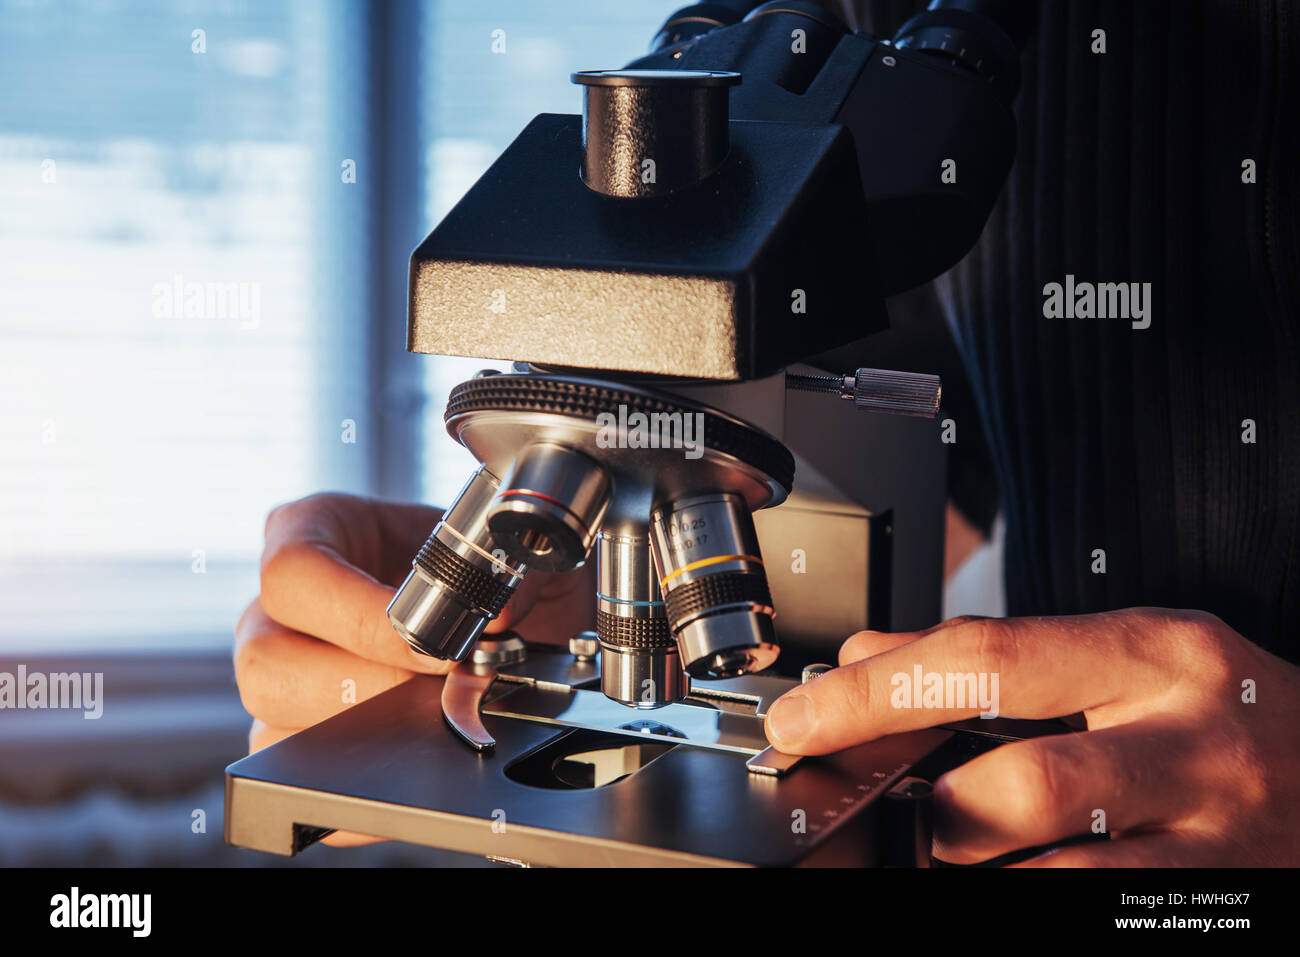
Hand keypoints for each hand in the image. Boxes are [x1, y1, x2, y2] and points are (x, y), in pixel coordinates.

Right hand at [233, 492, 593, 844]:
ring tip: (437, 719)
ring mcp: (276, 681)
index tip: (435, 644)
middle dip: (366, 690)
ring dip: (365, 740)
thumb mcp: (499, 541)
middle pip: (266, 666)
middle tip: (439, 691)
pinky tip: (420, 766)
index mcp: (308, 531)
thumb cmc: (474, 559)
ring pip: (272, 733)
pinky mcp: (291, 740)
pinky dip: (362, 789)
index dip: (360, 618)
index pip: (294, 576)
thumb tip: (500, 614)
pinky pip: (298, 786)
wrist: (495, 599)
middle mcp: (274, 609)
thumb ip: (505, 561)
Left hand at [763, 607, 1299, 864]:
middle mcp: (1190, 740)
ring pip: (1053, 873)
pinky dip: (1031, 896)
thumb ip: (999, 657)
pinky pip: (1097, 909)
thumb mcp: (1130, 655)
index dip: (873, 694)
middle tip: (885, 808)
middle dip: (930, 810)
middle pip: (1018, 784)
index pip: (981, 660)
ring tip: (948, 851)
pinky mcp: (1219, 905)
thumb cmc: (1233, 713)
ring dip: (975, 871)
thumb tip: (870, 660)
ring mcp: (1213, 838)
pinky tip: (1013, 876)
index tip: (802, 720)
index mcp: (1155, 653)